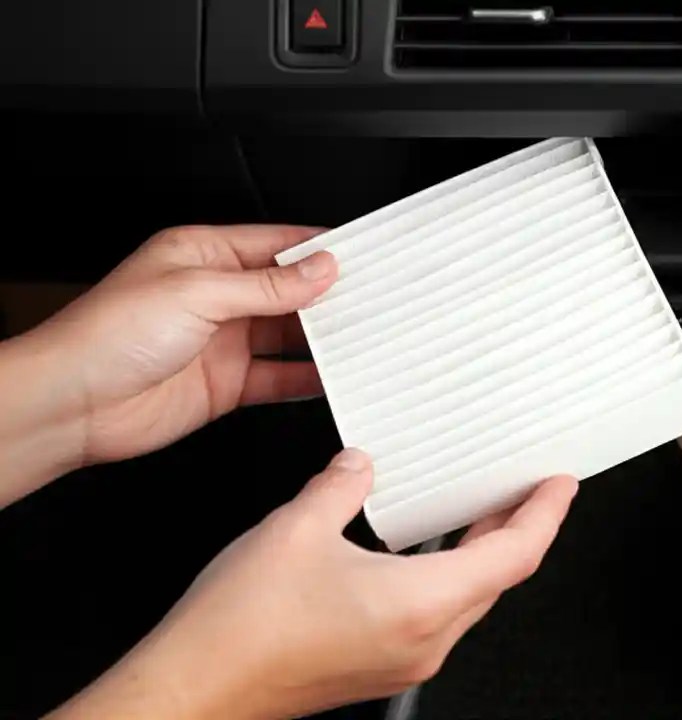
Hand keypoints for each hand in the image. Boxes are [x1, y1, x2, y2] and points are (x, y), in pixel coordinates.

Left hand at [37, 224, 335, 466]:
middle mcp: (215, 295)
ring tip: (363, 337)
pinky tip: (332, 377)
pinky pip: (280, 378)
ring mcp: (223, 341)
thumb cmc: (106, 335)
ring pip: (290, 335)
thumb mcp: (196, 292)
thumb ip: (266, 286)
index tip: (361, 254)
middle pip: (289, 290)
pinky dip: (308, 379)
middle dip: (330, 294)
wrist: (71, 404)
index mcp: (202, 255)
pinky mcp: (227, 384)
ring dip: (323, 338)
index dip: (319, 249)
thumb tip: (319, 269)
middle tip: (373, 298)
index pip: (277, 244)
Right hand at [48, 449, 578, 719]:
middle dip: (517, 529)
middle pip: (498, 579)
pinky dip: (449, 579)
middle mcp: (424, 640)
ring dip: (482, 555)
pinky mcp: (379, 667)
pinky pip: (436, 618)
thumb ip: (341, 485)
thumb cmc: (241, 629)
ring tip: (482, 514)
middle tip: (526, 489)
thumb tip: (358, 466)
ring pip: (469, 601)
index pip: (515, 555)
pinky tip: (427, 555)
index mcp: (421, 603)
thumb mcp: (297, 528)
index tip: (560, 485)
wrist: (195, 687)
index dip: (545, 514)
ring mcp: (404, 659)